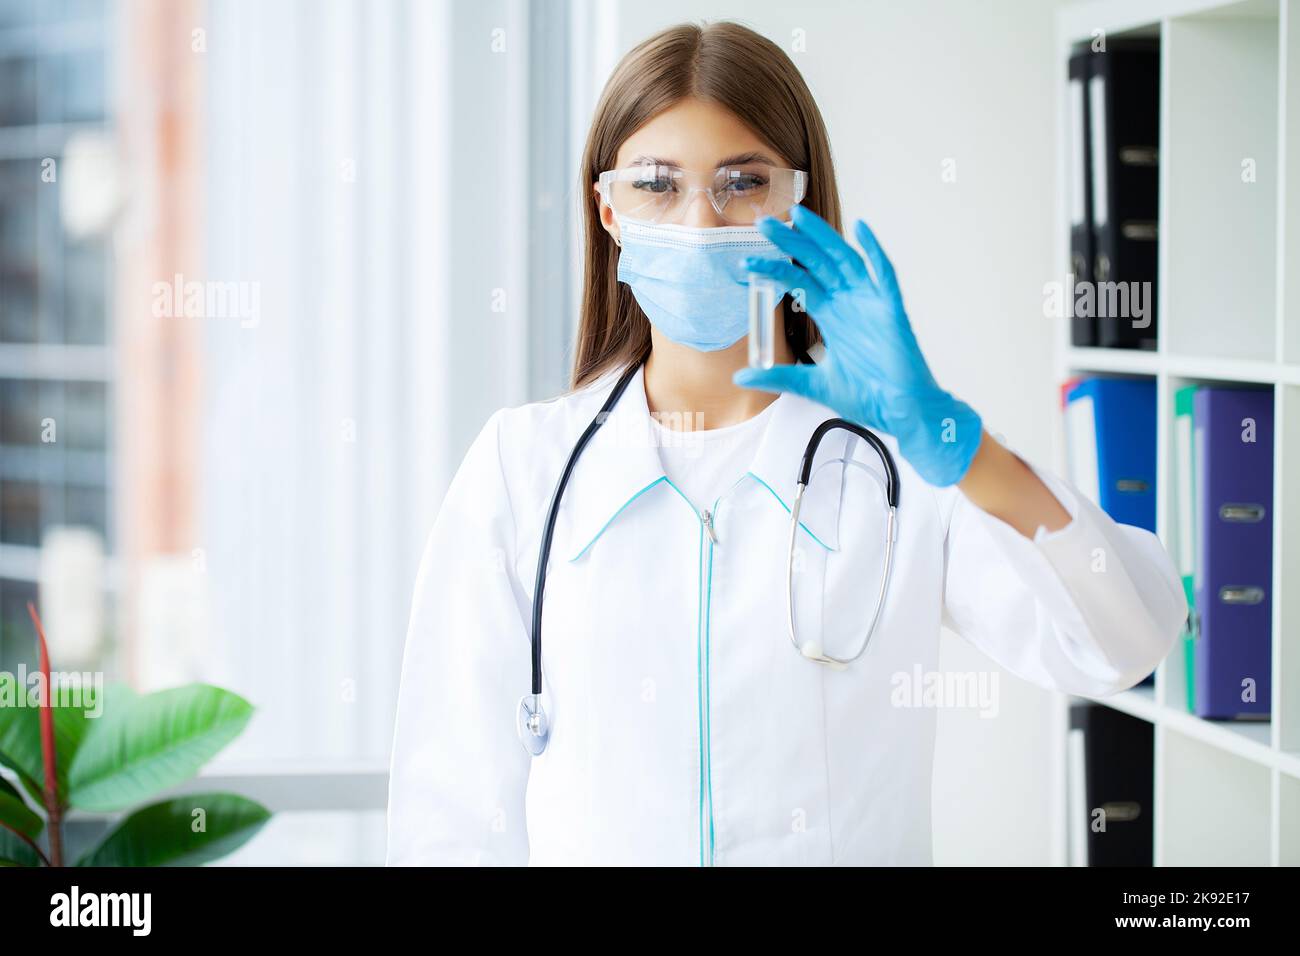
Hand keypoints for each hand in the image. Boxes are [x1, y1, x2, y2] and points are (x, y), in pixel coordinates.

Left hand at [734, 206, 981, 486]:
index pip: (798, 282)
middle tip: (764, 222)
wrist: (900, 412)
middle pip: (816, 263)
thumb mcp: (813, 385)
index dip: (775, 269)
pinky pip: (884, 274)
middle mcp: (849, 303)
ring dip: (823, 237)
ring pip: (843, 260)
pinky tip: (861, 228)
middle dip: (791, 242)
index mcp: (832, 315)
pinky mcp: (891, 310)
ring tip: (799, 216)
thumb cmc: (867, 396)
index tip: (748, 261)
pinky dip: (874, 251)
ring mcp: (871, 303)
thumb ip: (779, 377)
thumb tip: (741, 377)